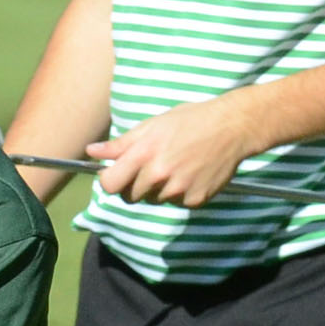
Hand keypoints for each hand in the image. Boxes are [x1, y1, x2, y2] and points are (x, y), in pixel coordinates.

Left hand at [86, 88, 264, 207]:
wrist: (232, 127)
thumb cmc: (190, 121)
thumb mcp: (152, 125)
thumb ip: (121, 144)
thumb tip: (92, 152)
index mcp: (144, 153)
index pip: (110, 185)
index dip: (110, 181)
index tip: (116, 175)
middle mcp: (159, 174)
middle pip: (130, 197)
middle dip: (134, 185)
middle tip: (151, 166)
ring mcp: (178, 189)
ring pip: (154, 200)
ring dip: (158, 189)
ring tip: (175, 165)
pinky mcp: (195, 200)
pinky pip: (176, 203)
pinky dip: (180, 193)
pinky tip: (191, 172)